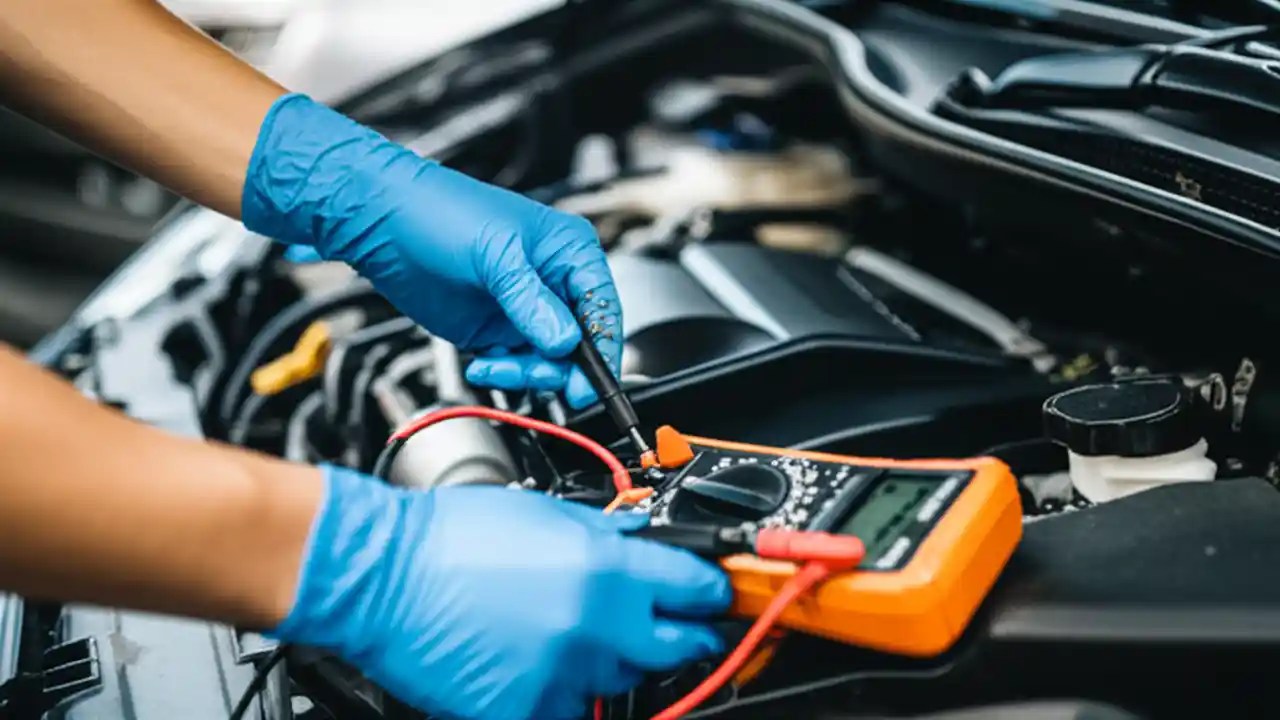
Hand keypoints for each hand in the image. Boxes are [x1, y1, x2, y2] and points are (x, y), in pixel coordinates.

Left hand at [243, 94, 619, 408]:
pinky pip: (516, 364)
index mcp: (568, 252)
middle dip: (561, 367)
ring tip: (496, 364)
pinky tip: (481, 363)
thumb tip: (566, 342)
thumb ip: (533, 303)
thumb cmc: (440, 212)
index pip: (602, 308)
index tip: (591, 381)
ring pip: (549, 361)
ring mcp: (524, 309)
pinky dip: (503, 372)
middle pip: (580, 343)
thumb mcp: (495, 255)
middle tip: (543, 382)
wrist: (382, 222)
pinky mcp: (494, 329)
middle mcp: (551, 283)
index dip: (601, 348)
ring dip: (527, 372)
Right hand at [272, 466, 730, 719]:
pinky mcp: (524, 712)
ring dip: (609, 658)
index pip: (694, 586)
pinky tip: (534, 660)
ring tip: (567, 630)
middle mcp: (593, 627)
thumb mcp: (547, 513)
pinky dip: (562, 689)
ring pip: (620, 679)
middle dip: (681, 633)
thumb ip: (607, 534)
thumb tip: (646, 540)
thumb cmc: (451, 536)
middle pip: (676, 646)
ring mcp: (560, 677)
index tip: (714, 592)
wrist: (382, 576)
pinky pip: (569, 708)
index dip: (710, 588)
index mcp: (604, 569)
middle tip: (671, 624)